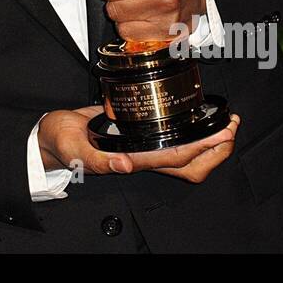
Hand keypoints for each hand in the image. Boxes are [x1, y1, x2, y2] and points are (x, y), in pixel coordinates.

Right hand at [37, 107, 240, 181]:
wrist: (51, 136)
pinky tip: (196, 117)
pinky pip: (173, 140)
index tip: (222, 131)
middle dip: (216, 149)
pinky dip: (191, 132)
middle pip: (191, 165)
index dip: (202, 146)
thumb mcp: (72, 147)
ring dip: (209, 144)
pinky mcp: (139, 137)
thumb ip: (95, 158)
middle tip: (231, 125)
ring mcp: (143, 149)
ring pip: (187, 156)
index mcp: (132, 160)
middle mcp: (143, 157)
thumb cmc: (60, 142)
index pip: (176, 157)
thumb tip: (124, 165)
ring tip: (223, 123)